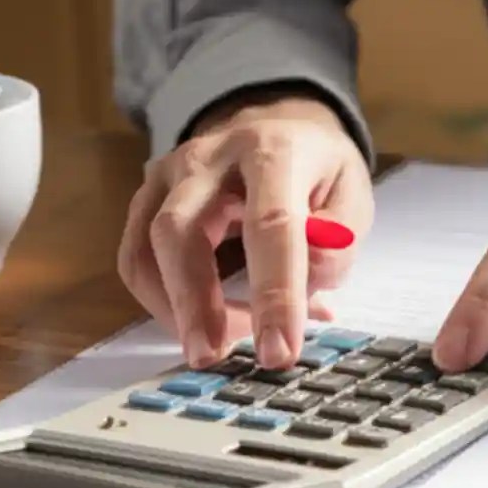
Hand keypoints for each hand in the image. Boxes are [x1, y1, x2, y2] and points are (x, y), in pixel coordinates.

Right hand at [118, 90, 372, 369]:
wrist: (277, 129)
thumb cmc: (317, 173)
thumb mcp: (351, 195)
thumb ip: (338, 239)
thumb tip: (309, 278)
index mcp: (273, 151)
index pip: (271, 224)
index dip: (274, 293)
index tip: (279, 351)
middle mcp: (210, 156)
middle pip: (182, 229)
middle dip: (195, 304)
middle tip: (213, 357)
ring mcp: (168, 175)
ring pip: (147, 248)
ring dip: (175, 310)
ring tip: (215, 346)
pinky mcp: (145, 198)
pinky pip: (135, 260)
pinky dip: (162, 303)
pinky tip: (200, 323)